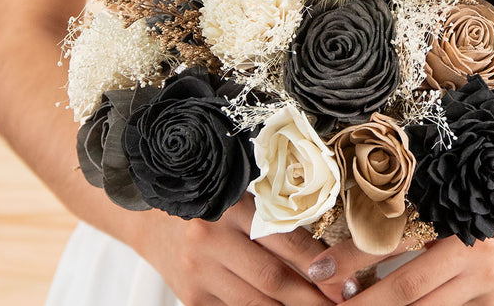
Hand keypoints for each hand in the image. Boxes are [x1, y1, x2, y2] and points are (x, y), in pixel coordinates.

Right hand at [131, 193, 335, 304]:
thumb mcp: (241, 198)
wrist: (149, 219)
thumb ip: (276, 220)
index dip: (320, 265)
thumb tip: (325, 258)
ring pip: (255, 303)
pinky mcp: (191, 298)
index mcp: (230, 208)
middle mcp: (210, 240)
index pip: (286, 241)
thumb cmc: (207, 202)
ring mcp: (198, 273)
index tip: (344, 280)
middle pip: (273, 279)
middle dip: (311, 298)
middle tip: (338, 304)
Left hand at [312, 204, 493, 304]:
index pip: (396, 246)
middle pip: (407, 293)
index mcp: (467, 221)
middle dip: (361, 304)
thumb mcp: (463, 182)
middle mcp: (479, 261)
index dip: (352, 261)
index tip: (316, 269)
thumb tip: (361, 214)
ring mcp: (490, 290)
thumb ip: (420, 199)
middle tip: (325, 303)